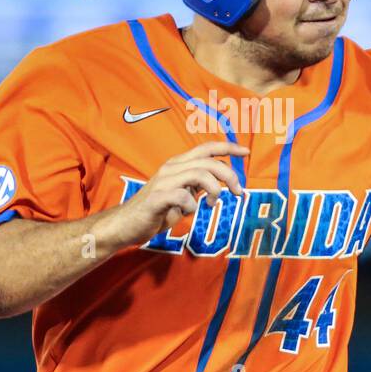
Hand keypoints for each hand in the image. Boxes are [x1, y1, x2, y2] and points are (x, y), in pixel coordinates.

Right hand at [105, 141, 247, 245]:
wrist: (125, 224)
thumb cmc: (156, 209)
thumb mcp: (182, 193)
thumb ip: (197, 185)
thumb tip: (219, 182)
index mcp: (178, 164)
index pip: (206, 148)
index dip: (227, 147)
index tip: (245, 151)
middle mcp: (171, 168)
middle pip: (208, 161)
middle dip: (229, 175)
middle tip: (239, 192)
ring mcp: (163, 182)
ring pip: (199, 174)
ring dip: (214, 190)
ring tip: (212, 204)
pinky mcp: (157, 198)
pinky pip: (183, 196)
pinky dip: (192, 206)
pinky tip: (187, 212)